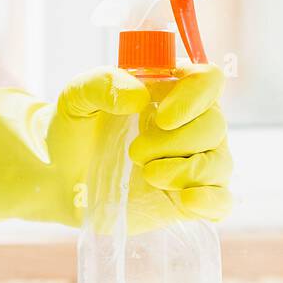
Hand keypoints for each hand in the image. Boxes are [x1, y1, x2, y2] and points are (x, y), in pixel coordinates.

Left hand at [0, 65, 231, 229]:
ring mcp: (196, 162)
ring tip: (148, 174)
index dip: (195, 97)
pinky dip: (210, 201)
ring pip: (220, 163)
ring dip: (187, 170)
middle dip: (176, 141)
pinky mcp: (191, 198)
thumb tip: (138, 97)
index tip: (161, 117)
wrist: (61, 174)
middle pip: (214, 125)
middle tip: (134, 152)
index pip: (210, 80)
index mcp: (174, 89)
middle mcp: (193, 123)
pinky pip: (221, 201)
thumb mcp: (76, 96)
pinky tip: (186, 201)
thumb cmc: (75, 127)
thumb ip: (102, 84)